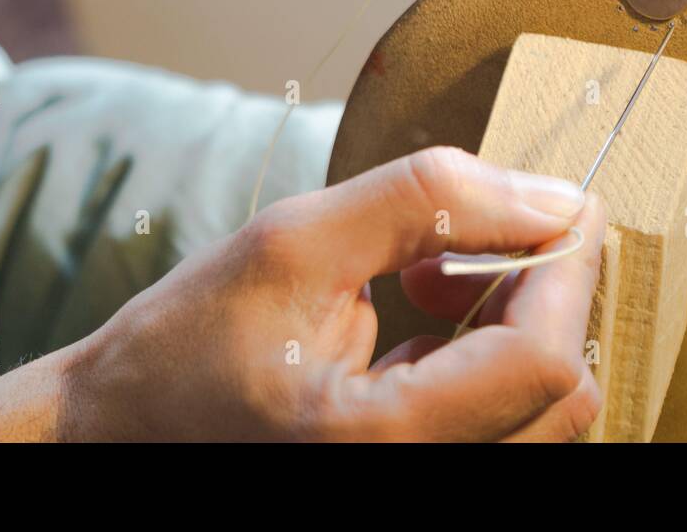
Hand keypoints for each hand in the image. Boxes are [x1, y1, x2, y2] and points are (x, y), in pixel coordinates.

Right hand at [0, 148, 604, 440]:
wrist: (121, 434)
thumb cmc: (187, 344)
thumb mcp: (294, 241)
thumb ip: (428, 202)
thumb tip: (553, 198)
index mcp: (382, 447)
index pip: (540, 363)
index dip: (564, 269)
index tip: (563, 202)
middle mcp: (417, 487)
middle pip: (560, 395)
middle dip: (545, 293)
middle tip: (483, 229)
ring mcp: (420, 489)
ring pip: (542, 410)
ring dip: (518, 320)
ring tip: (431, 270)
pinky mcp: (420, 476)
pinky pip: (503, 419)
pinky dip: (488, 350)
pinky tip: (421, 310)